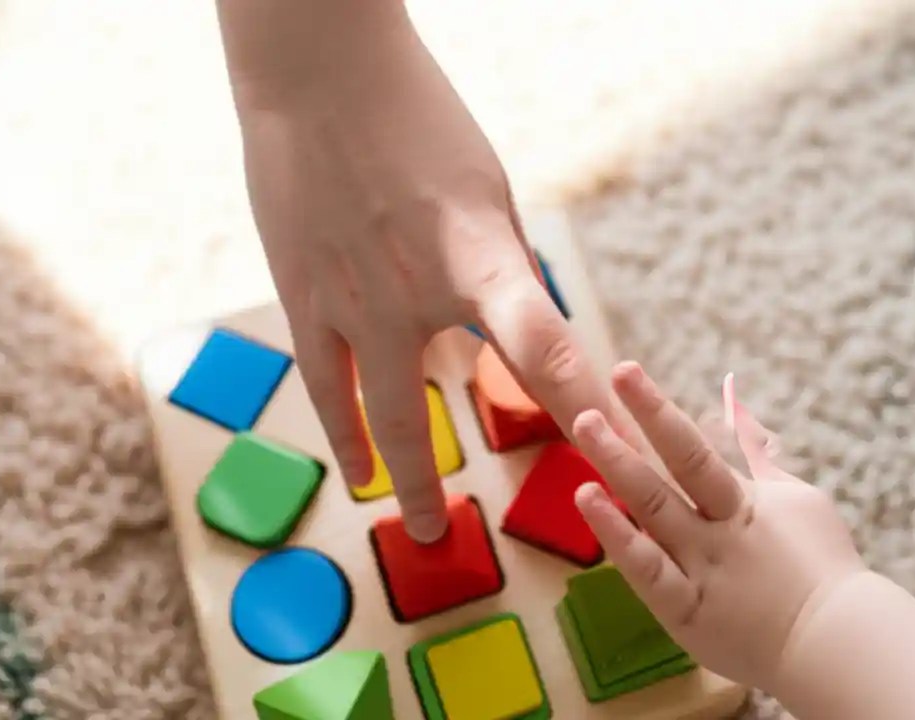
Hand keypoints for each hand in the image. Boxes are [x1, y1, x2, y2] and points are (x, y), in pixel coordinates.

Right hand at [217, 1, 618, 541]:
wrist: (318, 74)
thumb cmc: (418, 121)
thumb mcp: (486, 190)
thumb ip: (500, 266)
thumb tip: (516, 323)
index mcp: (480, 253)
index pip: (543, 347)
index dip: (581, 405)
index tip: (611, 448)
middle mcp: (416, 289)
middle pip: (455, 406)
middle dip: (491, 465)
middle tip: (514, 520)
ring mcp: (352, 300)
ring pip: (383, 416)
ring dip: (409, 479)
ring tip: (426, 528)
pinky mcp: (303, 296)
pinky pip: (326, 385)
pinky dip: (344, 434)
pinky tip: (358, 471)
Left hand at [571, 362, 865, 692]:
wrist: (840, 641)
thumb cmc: (824, 568)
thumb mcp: (800, 503)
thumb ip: (762, 466)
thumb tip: (743, 425)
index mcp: (743, 504)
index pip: (691, 448)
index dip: (655, 409)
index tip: (626, 372)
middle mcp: (716, 533)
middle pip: (664, 477)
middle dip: (623, 440)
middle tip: (586, 408)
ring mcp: (701, 573)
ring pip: (652, 515)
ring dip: (615, 473)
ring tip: (583, 439)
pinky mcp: (688, 614)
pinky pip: (648, 574)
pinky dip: (618, 540)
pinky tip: (589, 504)